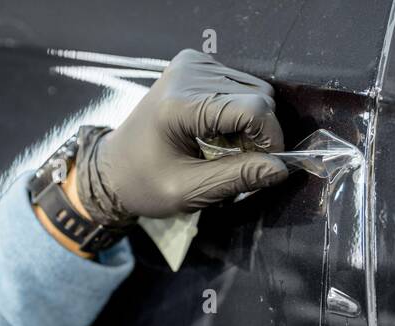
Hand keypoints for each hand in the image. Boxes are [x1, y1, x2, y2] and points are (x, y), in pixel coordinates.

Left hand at [78, 48, 288, 220]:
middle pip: (258, 96)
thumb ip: (237, 177)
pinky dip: (240, 113)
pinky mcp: (195, 65)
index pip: (252, 107)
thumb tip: (280, 169)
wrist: (114, 169)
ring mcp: (191, 64)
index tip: (266, 167)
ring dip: (251, 124)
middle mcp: (188, 72)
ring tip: (225, 149)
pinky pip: (241, 85)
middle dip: (260, 134)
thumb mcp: (190, 191)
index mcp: (181, 102)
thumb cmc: (145, 184)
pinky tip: (219, 133)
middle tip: (238, 162)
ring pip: (255, 90)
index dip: (270, 139)